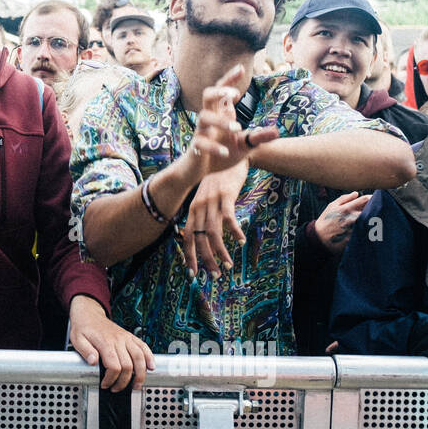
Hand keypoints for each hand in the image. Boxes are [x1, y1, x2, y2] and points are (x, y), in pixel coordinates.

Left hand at [68, 295, 153, 391]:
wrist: (89, 314)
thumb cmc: (83, 327)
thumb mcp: (77, 340)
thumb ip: (85, 351)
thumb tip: (93, 361)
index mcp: (105, 343)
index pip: (114, 366)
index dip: (111, 379)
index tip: (105, 384)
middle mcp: (118, 340)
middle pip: (128, 365)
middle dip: (124, 381)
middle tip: (117, 388)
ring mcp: (126, 338)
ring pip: (140, 357)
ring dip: (141, 374)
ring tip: (136, 385)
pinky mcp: (130, 336)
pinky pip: (144, 346)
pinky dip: (150, 357)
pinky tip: (151, 367)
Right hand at [180, 65, 278, 182]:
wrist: (199, 170)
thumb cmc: (222, 152)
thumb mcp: (244, 145)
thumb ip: (258, 137)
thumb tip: (277, 132)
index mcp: (220, 113)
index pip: (222, 91)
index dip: (229, 79)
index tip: (241, 69)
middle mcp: (209, 118)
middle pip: (207, 95)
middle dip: (219, 92)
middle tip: (235, 94)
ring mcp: (201, 131)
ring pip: (203, 117)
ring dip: (220, 121)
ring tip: (237, 128)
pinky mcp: (196, 146)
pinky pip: (200, 142)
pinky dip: (213, 147)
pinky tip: (225, 153)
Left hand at [183, 161, 246, 276]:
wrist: (233, 151)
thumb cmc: (222, 178)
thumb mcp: (208, 196)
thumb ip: (206, 214)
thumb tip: (206, 237)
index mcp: (193, 207)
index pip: (186, 236)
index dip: (189, 256)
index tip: (193, 273)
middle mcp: (199, 205)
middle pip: (198, 239)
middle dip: (205, 260)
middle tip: (214, 276)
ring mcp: (212, 200)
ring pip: (213, 233)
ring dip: (220, 252)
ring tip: (229, 265)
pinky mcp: (226, 195)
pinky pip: (229, 218)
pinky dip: (235, 231)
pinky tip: (240, 241)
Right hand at [314, 191, 371, 252]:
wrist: (319, 237)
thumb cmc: (326, 220)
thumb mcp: (331, 206)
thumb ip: (344, 198)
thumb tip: (356, 193)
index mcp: (346, 208)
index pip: (365, 199)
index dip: (372, 197)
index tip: (375, 198)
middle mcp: (352, 218)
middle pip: (371, 210)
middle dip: (375, 208)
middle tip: (378, 208)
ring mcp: (354, 228)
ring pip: (371, 221)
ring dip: (374, 219)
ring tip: (374, 219)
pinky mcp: (355, 238)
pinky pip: (367, 232)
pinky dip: (369, 229)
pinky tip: (369, 229)